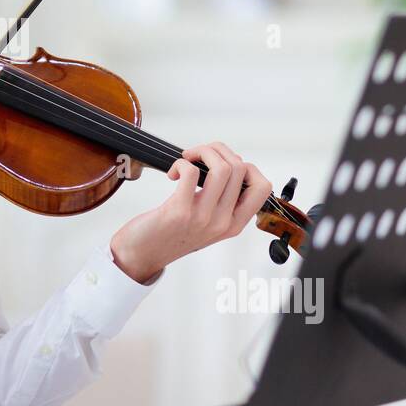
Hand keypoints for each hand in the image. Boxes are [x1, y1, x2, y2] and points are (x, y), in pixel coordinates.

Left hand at [109, 142, 272, 282]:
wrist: (142, 255)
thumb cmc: (171, 235)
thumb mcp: (208, 224)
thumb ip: (222, 203)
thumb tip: (226, 164)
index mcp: (234, 224)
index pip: (263, 187)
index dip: (247, 166)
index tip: (223, 165)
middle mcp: (223, 222)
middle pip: (240, 169)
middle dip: (218, 150)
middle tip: (198, 155)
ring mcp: (203, 218)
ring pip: (222, 168)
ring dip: (203, 152)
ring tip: (187, 159)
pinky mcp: (179, 212)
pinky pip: (191, 173)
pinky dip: (182, 163)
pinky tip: (173, 173)